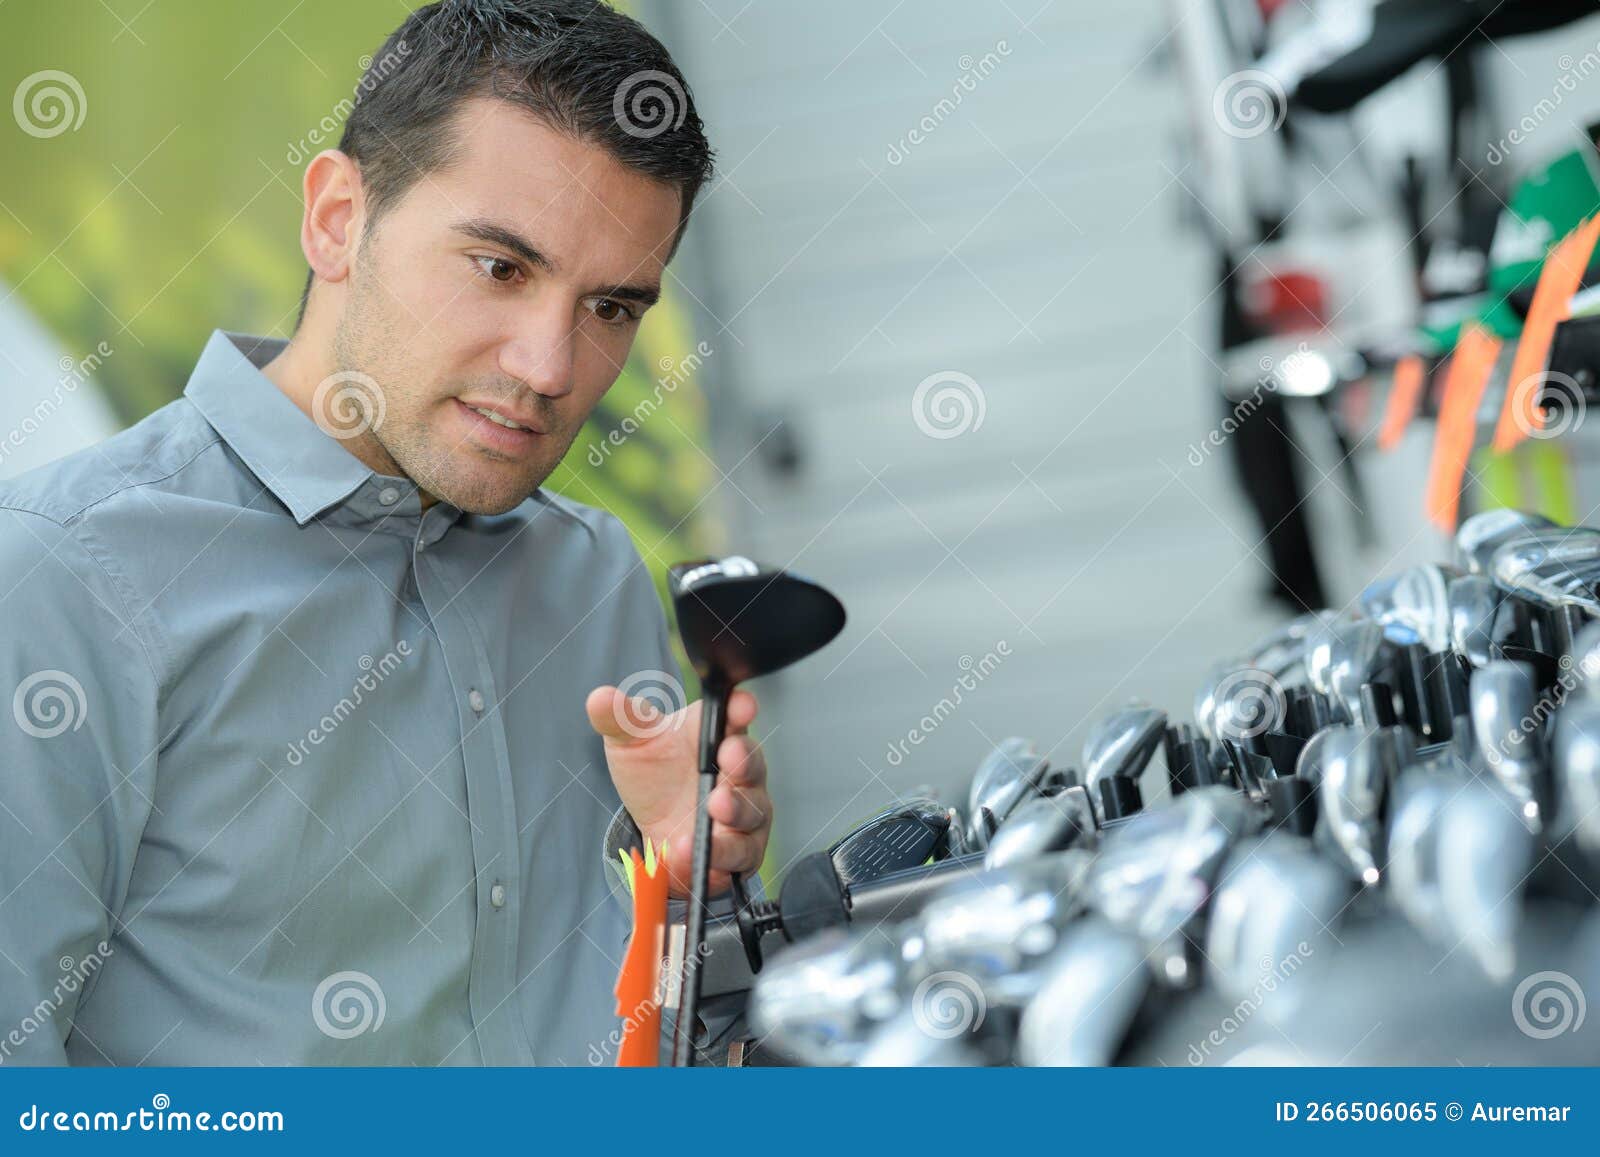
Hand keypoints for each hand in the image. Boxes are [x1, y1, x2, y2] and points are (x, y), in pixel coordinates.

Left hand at [585, 686, 770, 899]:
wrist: (655, 823)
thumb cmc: (656, 770)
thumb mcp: (632, 741)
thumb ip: (621, 719)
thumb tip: (599, 697)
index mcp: (718, 735)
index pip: (736, 715)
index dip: (741, 708)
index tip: (740, 705)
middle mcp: (741, 773)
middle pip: (753, 766)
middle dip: (743, 765)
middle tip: (727, 761)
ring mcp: (745, 815)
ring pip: (751, 817)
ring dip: (734, 815)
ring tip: (710, 813)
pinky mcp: (740, 852)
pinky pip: (737, 859)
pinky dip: (716, 860)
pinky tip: (691, 856)